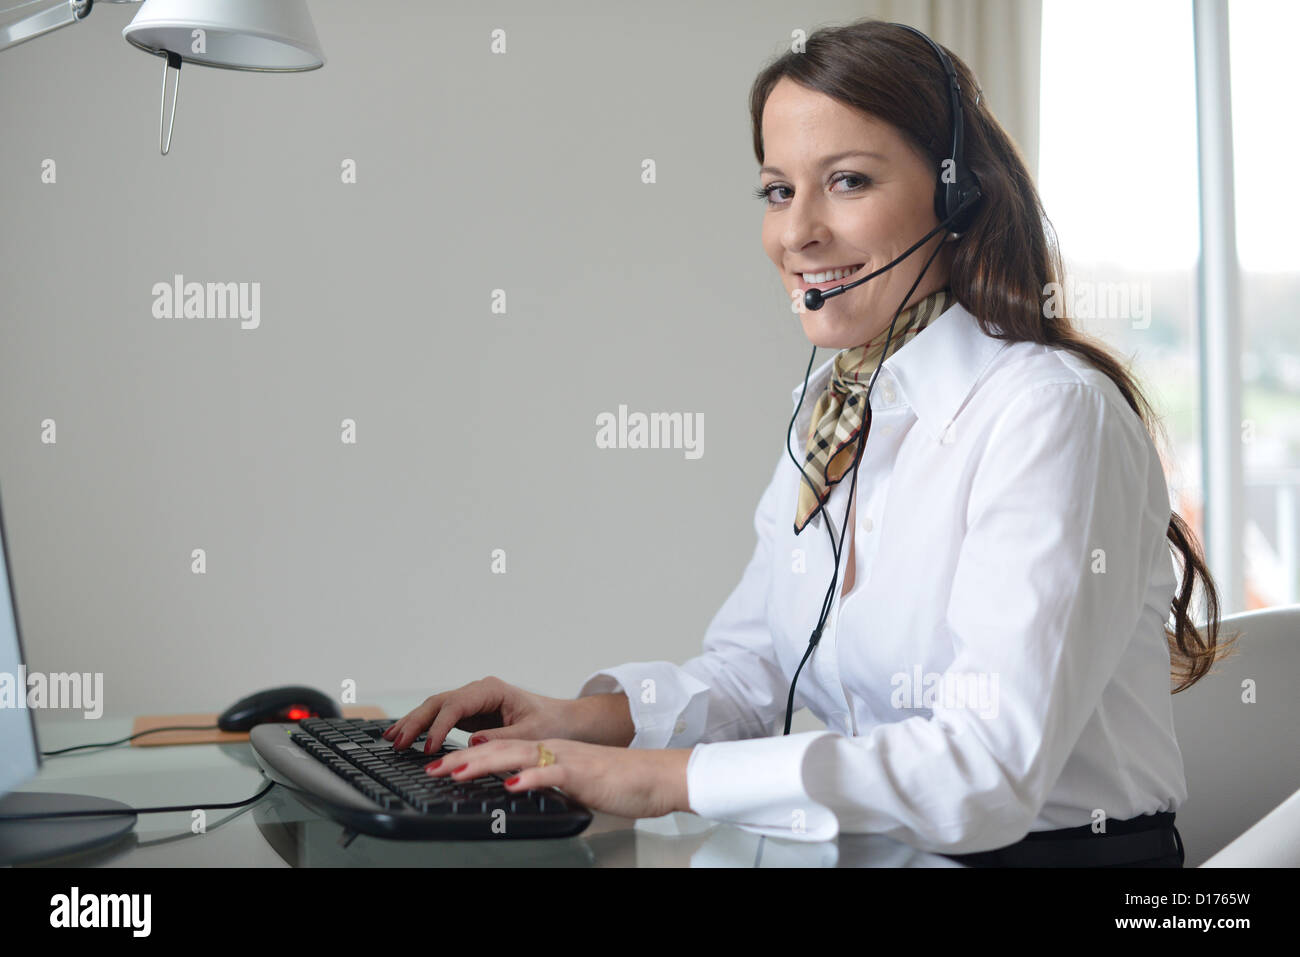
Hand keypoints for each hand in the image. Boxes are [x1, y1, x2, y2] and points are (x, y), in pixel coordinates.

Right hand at [384, 676, 630, 753]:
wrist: (564, 721)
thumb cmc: (551, 723)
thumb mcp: (531, 733)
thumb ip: (502, 737)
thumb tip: (473, 741)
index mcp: (491, 690)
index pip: (456, 706)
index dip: (439, 727)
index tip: (429, 748)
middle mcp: (478, 691)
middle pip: (438, 702)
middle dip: (416, 722)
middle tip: (397, 743)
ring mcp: (473, 701)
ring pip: (435, 708)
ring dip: (413, 723)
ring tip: (391, 739)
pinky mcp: (471, 714)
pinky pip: (441, 718)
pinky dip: (423, 727)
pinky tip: (406, 737)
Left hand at [424, 737, 693, 820]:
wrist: (655, 776)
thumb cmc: (618, 782)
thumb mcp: (571, 783)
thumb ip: (545, 783)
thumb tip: (519, 789)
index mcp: (547, 752)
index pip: (500, 751)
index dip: (468, 758)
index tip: (440, 767)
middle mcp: (552, 751)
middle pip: (499, 750)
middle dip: (462, 759)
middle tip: (432, 769)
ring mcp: (565, 760)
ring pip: (518, 756)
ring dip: (484, 764)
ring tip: (457, 771)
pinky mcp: (582, 773)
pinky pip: (552, 773)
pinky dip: (530, 778)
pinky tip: (511, 784)